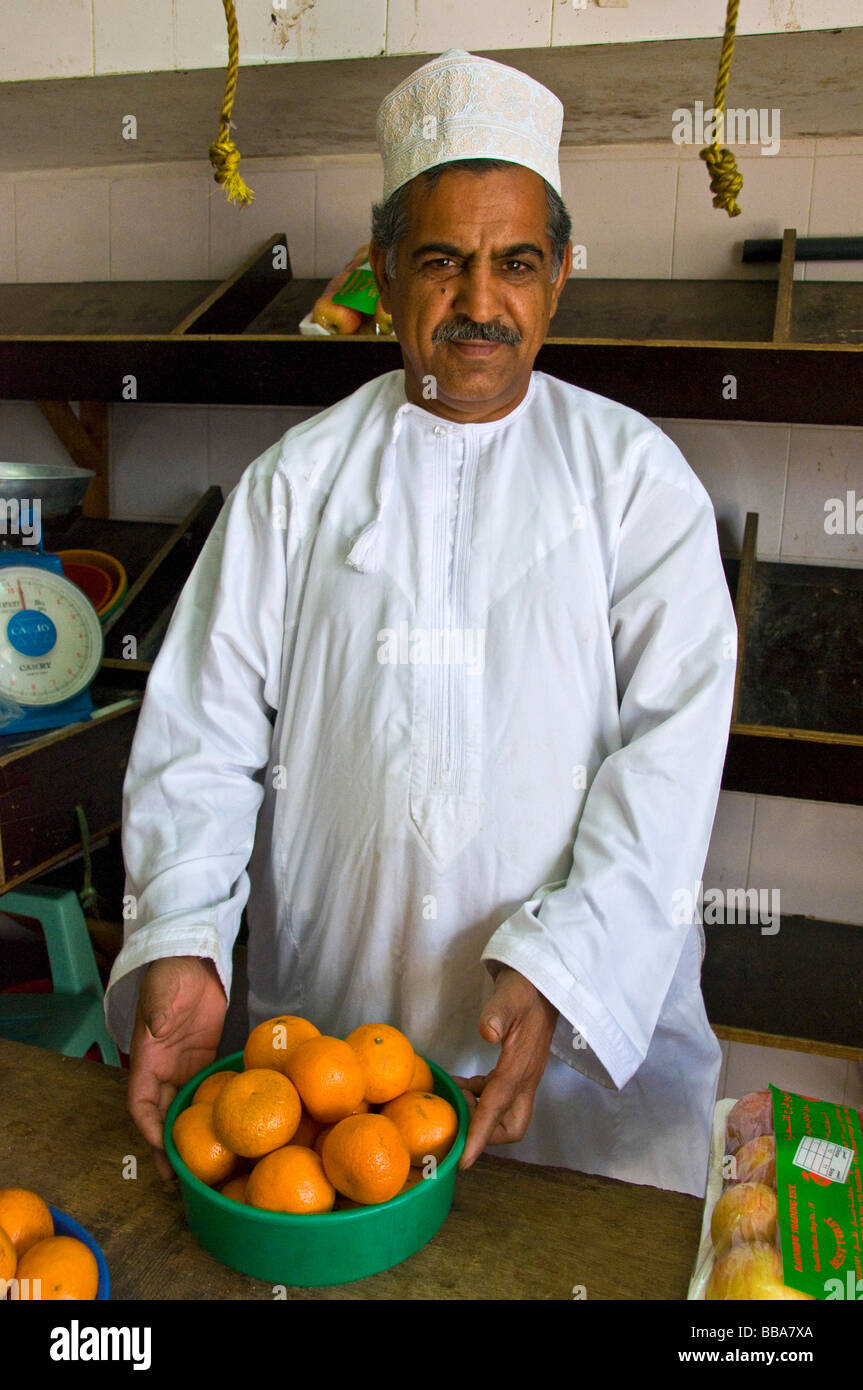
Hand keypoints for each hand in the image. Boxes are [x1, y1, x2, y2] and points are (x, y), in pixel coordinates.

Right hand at [128, 955, 227, 1179]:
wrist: (192, 958)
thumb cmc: (171, 973)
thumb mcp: (163, 990)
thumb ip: (160, 1011)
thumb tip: (160, 1029)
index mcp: (146, 1058)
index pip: (141, 1103)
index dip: (149, 1128)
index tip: (162, 1148)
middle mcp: (162, 1069)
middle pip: (160, 1115)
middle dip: (166, 1147)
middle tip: (180, 1179)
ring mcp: (184, 1066)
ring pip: (182, 1108)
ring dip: (188, 1136)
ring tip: (201, 1168)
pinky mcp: (205, 1059)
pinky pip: (205, 1090)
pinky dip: (210, 1110)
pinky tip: (227, 1129)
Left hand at [454, 966, 557, 1169]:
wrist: (543, 984)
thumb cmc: (524, 990)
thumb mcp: (509, 997)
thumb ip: (497, 1014)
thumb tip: (486, 1032)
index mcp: (520, 1067)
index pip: (498, 1109)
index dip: (479, 1136)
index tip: (463, 1161)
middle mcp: (525, 1078)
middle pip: (511, 1126)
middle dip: (486, 1133)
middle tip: (460, 1113)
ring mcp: (524, 1076)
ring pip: (507, 1116)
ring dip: (482, 1116)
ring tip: (457, 1095)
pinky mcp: (519, 1070)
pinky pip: (500, 1098)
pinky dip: (481, 1099)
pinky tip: (466, 1085)